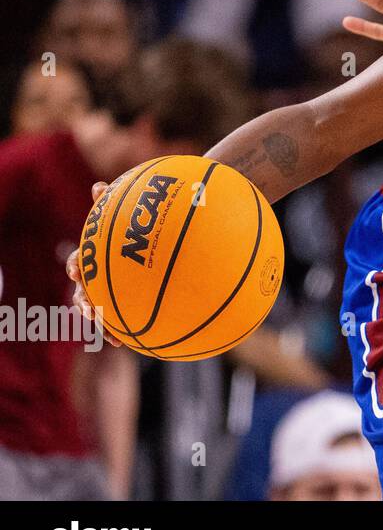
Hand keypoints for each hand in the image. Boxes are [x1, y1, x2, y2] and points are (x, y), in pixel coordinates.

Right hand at [66, 181, 121, 347]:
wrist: (159, 250)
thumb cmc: (137, 230)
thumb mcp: (125, 216)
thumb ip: (112, 204)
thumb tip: (98, 185)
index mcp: (95, 259)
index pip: (78, 263)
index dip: (75, 267)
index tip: (77, 271)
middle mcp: (98, 280)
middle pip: (84, 294)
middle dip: (84, 304)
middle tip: (90, 310)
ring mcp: (110, 295)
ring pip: (101, 313)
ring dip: (103, 325)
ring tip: (110, 335)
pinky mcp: (126, 309)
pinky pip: (122, 324)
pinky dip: (123, 333)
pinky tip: (132, 343)